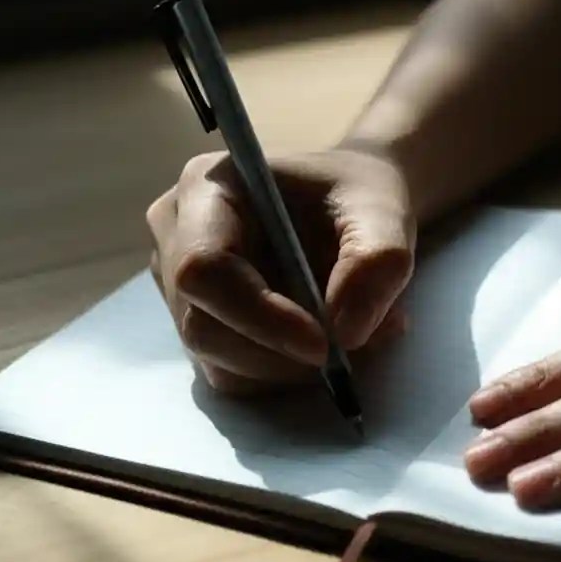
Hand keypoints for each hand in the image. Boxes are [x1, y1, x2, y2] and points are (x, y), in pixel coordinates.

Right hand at [147, 148, 414, 394]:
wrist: (353, 206)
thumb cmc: (359, 195)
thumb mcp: (384, 213)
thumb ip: (376, 262)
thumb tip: (346, 332)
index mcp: (208, 188)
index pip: (204, 269)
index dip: (258, 316)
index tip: (323, 345)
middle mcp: (176, 235)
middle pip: (203, 324)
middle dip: (279, 354)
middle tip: (354, 348)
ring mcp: (178, 284)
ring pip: (217, 358)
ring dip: (289, 368)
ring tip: (358, 337)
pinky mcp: (201, 320)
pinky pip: (231, 371)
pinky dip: (284, 373)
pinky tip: (328, 344)